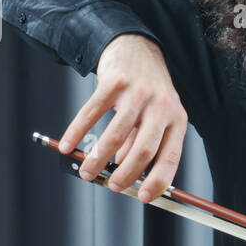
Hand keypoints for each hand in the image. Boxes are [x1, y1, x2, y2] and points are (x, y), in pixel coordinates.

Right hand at [58, 34, 187, 200]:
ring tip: (86, 172)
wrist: (136, 47)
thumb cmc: (147, 90)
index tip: (142, 197)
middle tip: (111, 186)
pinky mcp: (114, 82)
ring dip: (98, 159)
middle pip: (144, 150)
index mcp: (177, 119)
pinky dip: (77, 132)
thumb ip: (142, 143)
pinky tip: (68, 145)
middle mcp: (161, 106)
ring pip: (116, 135)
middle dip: (125, 174)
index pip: (170, 157)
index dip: (157, 181)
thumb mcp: (155, 116)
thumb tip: (124, 171)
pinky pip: (92, 112)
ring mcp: (138, 93)